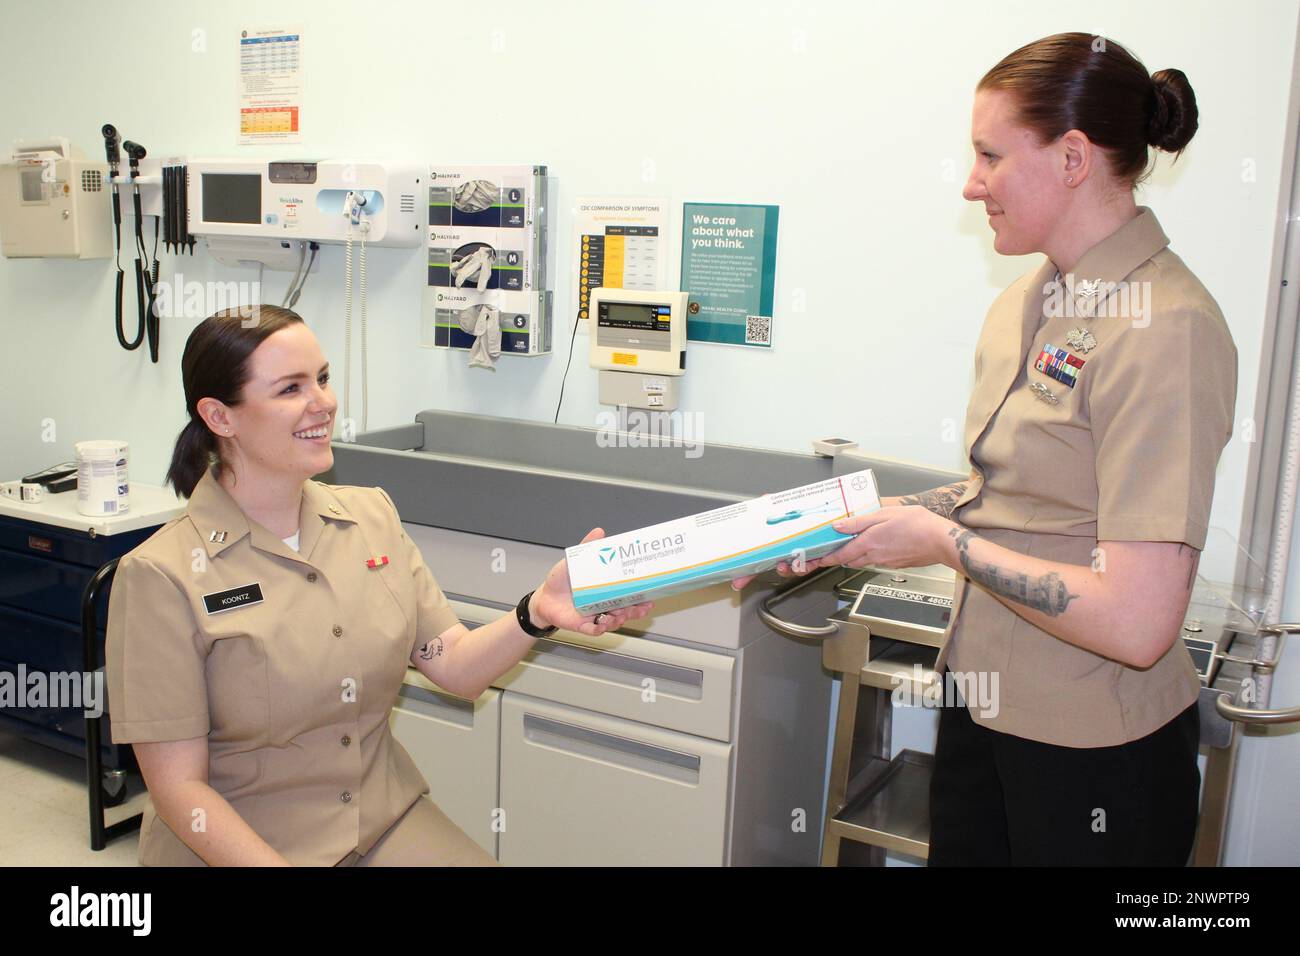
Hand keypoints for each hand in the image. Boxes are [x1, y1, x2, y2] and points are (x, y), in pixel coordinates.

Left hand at [530, 528, 653, 636]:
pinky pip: (594, 630)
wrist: (544, 598)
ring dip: (620, 619)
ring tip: (622, 614)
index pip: (628, 595)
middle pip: (626, 611)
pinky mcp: (583, 625)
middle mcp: (603, 605)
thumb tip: (599, 532)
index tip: (650, 596)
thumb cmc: (560, 582)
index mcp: (606, 591)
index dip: (640, 598)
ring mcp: (594, 616)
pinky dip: (600, 628)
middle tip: (643, 607)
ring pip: (613, 622)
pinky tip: (603, 624)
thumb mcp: (575, 562)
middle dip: (636, 611)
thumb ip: (588, 548)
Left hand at [807, 505, 954, 570]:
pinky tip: (878, 544)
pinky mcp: (897, 564)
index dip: (828, 558)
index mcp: (869, 543)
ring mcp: (886, 562)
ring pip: (864, 560)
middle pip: (851, 560)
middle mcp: (875, 556)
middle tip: (831, 551)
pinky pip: (878, 560)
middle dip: (840, 557)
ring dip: (856, 555)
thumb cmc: (917, 524)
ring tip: (854, 544)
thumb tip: (838, 526)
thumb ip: (859, 521)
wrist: (941, 541)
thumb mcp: (884, 514)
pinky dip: (872, 554)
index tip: (818, 560)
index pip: (841, 555)